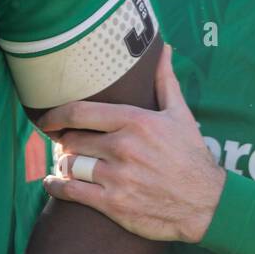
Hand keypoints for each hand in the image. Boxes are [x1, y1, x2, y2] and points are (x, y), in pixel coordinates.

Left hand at [39, 45, 225, 242]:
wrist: (207, 203)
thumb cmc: (191, 157)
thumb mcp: (181, 115)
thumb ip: (165, 81)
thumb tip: (164, 49)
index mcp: (135, 121)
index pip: (80, 112)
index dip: (55, 115)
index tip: (47, 119)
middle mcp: (123, 147)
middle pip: (72, 139)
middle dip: (63, 141)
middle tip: (63, 143)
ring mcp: (117, 177)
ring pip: (70, 164)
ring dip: (62, 163)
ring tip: (65, 162)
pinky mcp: (113, 204)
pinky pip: (72, 191)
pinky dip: (56, 186)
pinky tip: (53, 183)